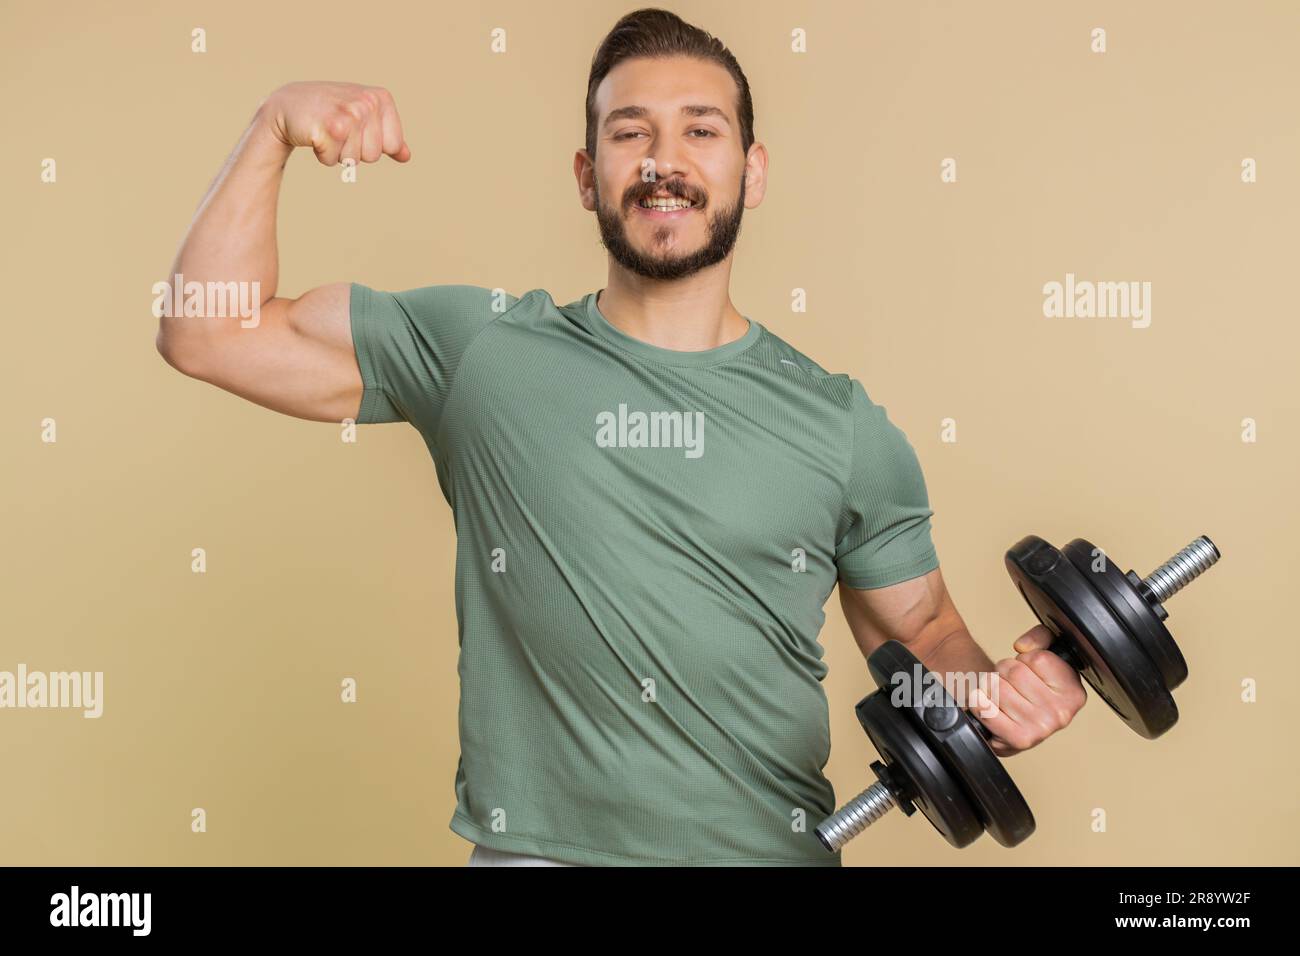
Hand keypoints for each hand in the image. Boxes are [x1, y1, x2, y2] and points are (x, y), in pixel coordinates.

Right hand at [260, 81, 411, 165]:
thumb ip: (387, 136)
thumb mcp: (362, 117)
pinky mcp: (326, 128)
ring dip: (337, 153)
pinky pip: (333, 161)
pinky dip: (323, 155)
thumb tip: (406, 156)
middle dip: (354, 151)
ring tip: (326, 131)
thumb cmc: (331, 112)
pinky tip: (315, 135)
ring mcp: (347, 114)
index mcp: (380, 98)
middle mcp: (365, 102)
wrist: (289, 104)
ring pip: (353, 161)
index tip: (357, 127)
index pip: (393, 145)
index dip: (373, 144)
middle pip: (373, 156)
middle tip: (337, 130)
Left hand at [971, 625, 1086, 755]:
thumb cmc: (1027, 687)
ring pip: (996, 686)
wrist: (1008, 722)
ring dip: (989, 686)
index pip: (1037, 657)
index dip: (1025, 658)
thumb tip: (1022, 646)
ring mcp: (1041, 729)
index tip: (1029, 670)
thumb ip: (1041, 637)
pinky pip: (984, 706)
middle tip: (1010, 684)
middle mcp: (1062, 713)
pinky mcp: (1017, 739)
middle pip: (1013, 671)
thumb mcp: (1044, 653)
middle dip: (1004, 671)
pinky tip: (990, 708)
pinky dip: (979, 702)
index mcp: (1074, 692)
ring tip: (1000, 696)